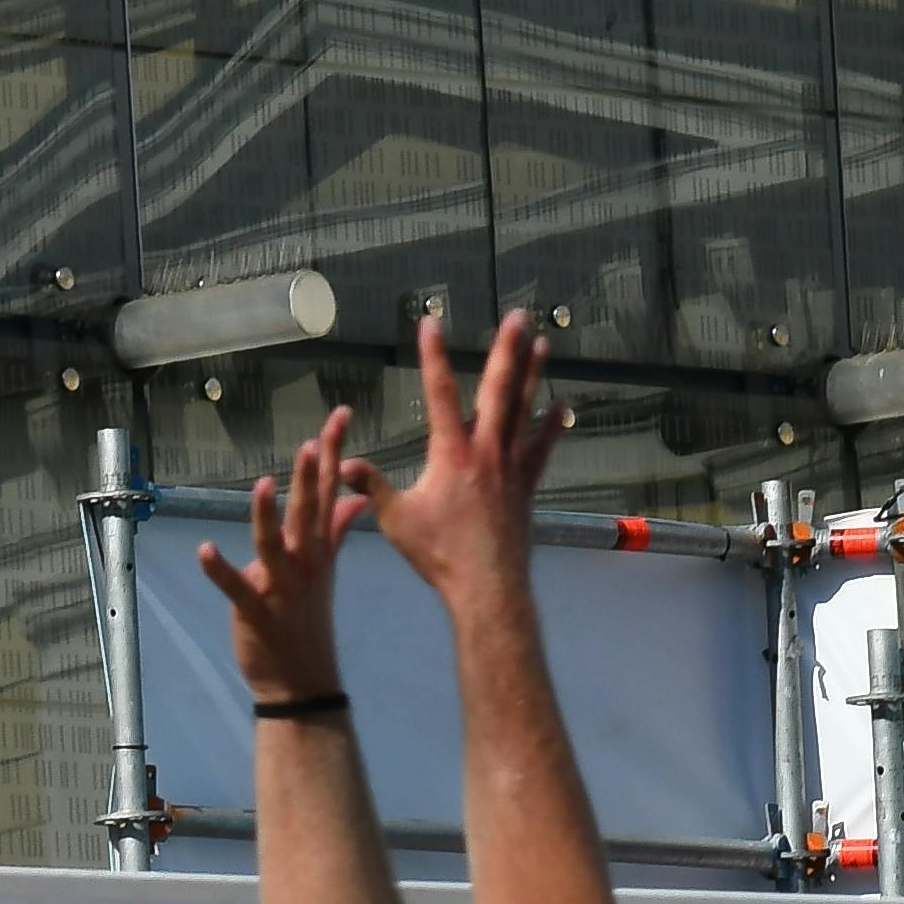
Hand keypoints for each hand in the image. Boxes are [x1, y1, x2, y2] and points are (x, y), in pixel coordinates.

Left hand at [205, 416, 366, 714]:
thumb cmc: (307, 623)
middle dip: (311, 477)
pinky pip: (238, 588)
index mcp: (318, 550)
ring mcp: (281, 588)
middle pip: (308, 513)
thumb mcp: (324, 573)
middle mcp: (305, 564)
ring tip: (265, 485)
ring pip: (274, 547)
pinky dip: (220, 570)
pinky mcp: (256, 612)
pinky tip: (204, 550)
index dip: (332, 453)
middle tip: (314, 441)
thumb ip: (336, 532)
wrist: (302, 682)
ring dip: (269, 517)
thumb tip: (355, 499)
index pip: (328, 493)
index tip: (338, 416)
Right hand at [368, 302, 562, 624]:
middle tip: (517, 316)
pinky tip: (561, 406)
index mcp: (451, 453)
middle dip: (506, 350)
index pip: (439, 393)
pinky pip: (542, 448)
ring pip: (525, 409)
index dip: (433, 355)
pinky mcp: (527, 486)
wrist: (486, 587)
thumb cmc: (439, 554)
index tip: (431, 322)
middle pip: (498, 390)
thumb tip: (342, 463)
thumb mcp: (396, 520)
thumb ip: (373, 487)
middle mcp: (486, 451)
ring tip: (542, 342)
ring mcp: (511, 466)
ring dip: (533, 374)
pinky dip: (551, 426)